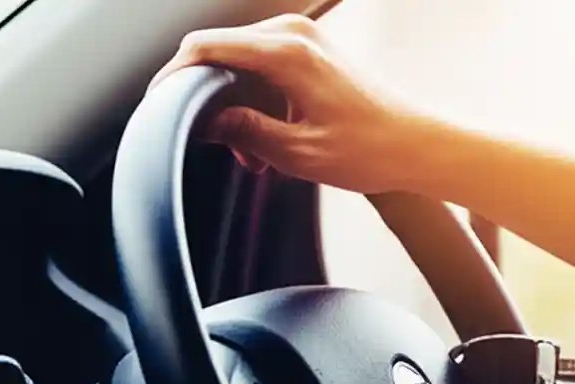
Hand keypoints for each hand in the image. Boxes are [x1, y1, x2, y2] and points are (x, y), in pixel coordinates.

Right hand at [150, 14, 420, 193]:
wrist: (418, 145)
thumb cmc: (370, 150)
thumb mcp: (298, 153)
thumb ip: (244, 132)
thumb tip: (205, 121)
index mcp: (286, 54)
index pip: (204, 48)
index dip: (172, 77)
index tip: (156, 107)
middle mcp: (292, 35)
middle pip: (217, 53)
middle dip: (206, 101)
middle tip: (211, 145)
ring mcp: (303, 40)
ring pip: (238, 64)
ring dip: (233, 108)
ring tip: (251, 157)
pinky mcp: (311, 53)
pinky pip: (262, 68)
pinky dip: (254, 103)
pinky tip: (267, 144)